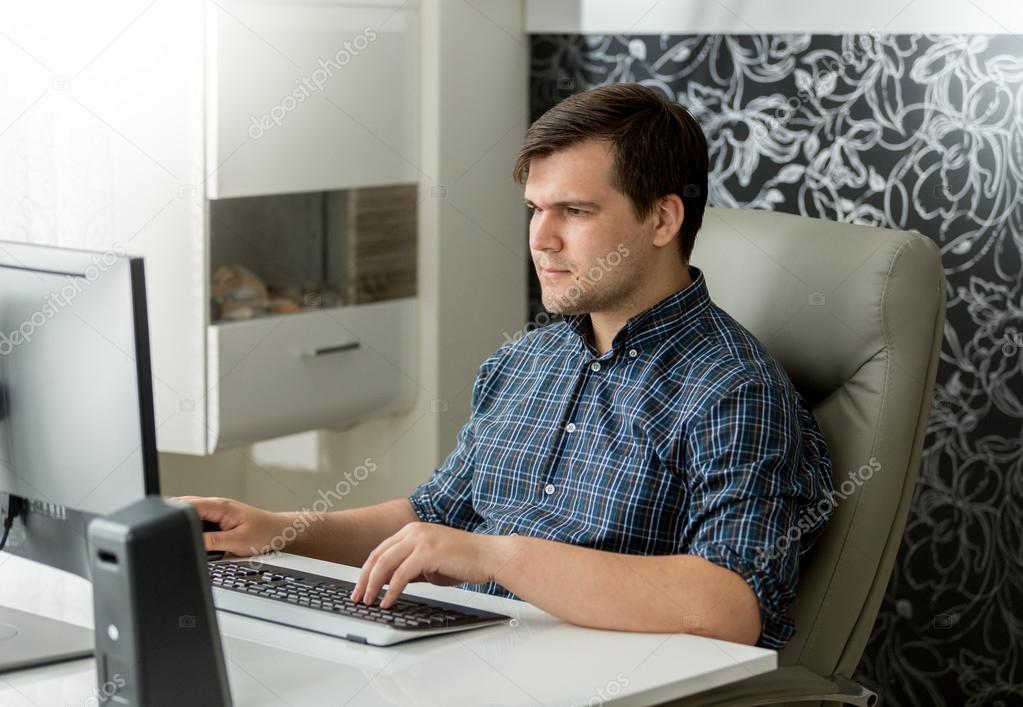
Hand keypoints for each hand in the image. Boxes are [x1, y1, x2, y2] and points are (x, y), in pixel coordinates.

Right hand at [171, 496, 290, 556]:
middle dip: (178, 519)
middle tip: (174, 534)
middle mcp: (217, 506)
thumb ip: (212, 541)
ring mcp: (218, 512)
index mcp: (220, 506)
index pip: (189, 505)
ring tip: (189, 537)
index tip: (166, 524)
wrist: (279, 532)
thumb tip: (192, 542)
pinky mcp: (219, 520)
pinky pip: (201, 522)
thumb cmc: (264, 533)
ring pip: (193, 516)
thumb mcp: (237, 541)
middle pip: (187, 508)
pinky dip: (196, 529)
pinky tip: (198, 538)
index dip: (174, 513)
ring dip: (188, 525)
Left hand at [351, 522, 501, 607]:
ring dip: (373, 585)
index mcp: (413, 530)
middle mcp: (413, 531)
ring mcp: (420, 539)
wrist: (489, 556)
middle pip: (378, 555)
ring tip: (368, 602)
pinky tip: (387, 601)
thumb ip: (411, 568)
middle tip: (357, 597)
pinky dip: (391, 590)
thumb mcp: (431, 563)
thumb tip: (391, 583)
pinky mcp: (427, 552)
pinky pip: (401, 574)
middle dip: (364, 579)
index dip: (367, 570)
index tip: (360, 587)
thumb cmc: (465, 561)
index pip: (381, 550)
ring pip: (385, 563)